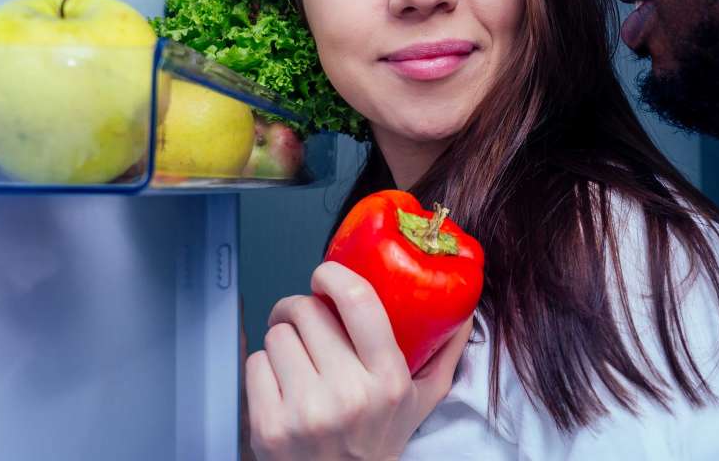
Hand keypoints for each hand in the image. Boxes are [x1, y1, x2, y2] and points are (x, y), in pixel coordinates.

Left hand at [245, 261, 472, 460]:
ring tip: (299, 363)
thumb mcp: (420, 402)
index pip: (358, 301)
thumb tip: (465, 313)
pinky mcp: (270, 427)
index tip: (325, 274)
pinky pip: (253, 364)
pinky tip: (282, 388)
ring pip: (277, 335)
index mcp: (387, 380)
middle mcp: (348, 395)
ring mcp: (306, 412)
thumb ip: (444, 355)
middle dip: (301, 309)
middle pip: (307, 311)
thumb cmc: (376, 444)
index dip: (333, 275)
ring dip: (283, 342)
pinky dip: (263, 371)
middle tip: (306, 322)